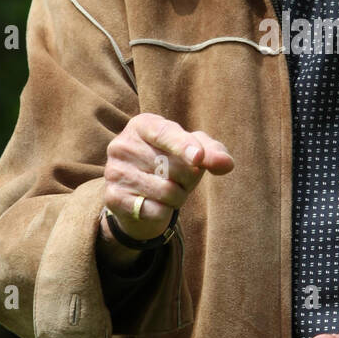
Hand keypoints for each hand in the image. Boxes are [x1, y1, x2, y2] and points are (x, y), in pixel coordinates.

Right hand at [98, 113, 233, 259]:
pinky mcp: (112, 198)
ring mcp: (115, 171)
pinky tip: (154, 205)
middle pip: (172, 166)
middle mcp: (122, 144)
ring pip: (166, 191)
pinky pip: (154, 210)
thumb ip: (212, 152)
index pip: (165, 133)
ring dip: (178, 197)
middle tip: (180, 178)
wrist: (142, 197)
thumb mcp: (194, 151)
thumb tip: (226, 163)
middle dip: (189, 178)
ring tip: (169, 191)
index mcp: (142, 125)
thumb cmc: (172, 163)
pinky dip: (164, 212)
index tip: (198, 158)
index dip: (183, 145)